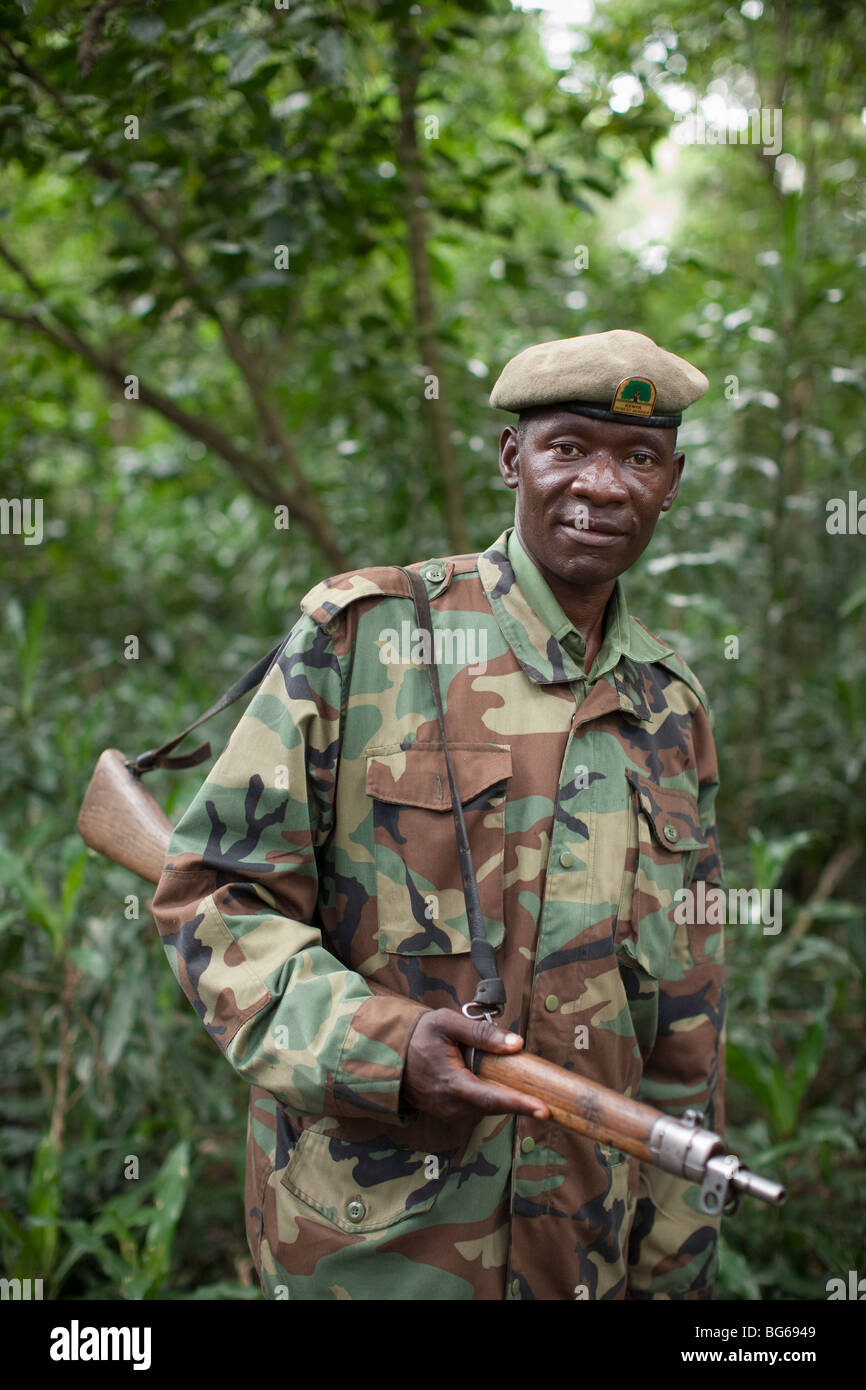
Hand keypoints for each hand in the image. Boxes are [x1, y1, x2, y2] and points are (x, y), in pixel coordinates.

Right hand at [401, 1009, 549, 1122]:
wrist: (390, 1055)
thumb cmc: (420, 1036)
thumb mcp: (447, 1024)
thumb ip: (482, 1034)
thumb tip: (516, 1043)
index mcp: (452, 1084)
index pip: (491, 1098)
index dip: (518, 1104)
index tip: (543, 1110)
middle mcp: (452, 1106)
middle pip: (494, 1106)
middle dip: (518, 1098)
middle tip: (542, 1089)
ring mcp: (450, 1113)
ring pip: (487, 1108)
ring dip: (500, 1094)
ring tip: (504, 1075)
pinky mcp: (450, 1114)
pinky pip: (477, 1107)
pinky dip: (488, 1095)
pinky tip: (485, 1078)